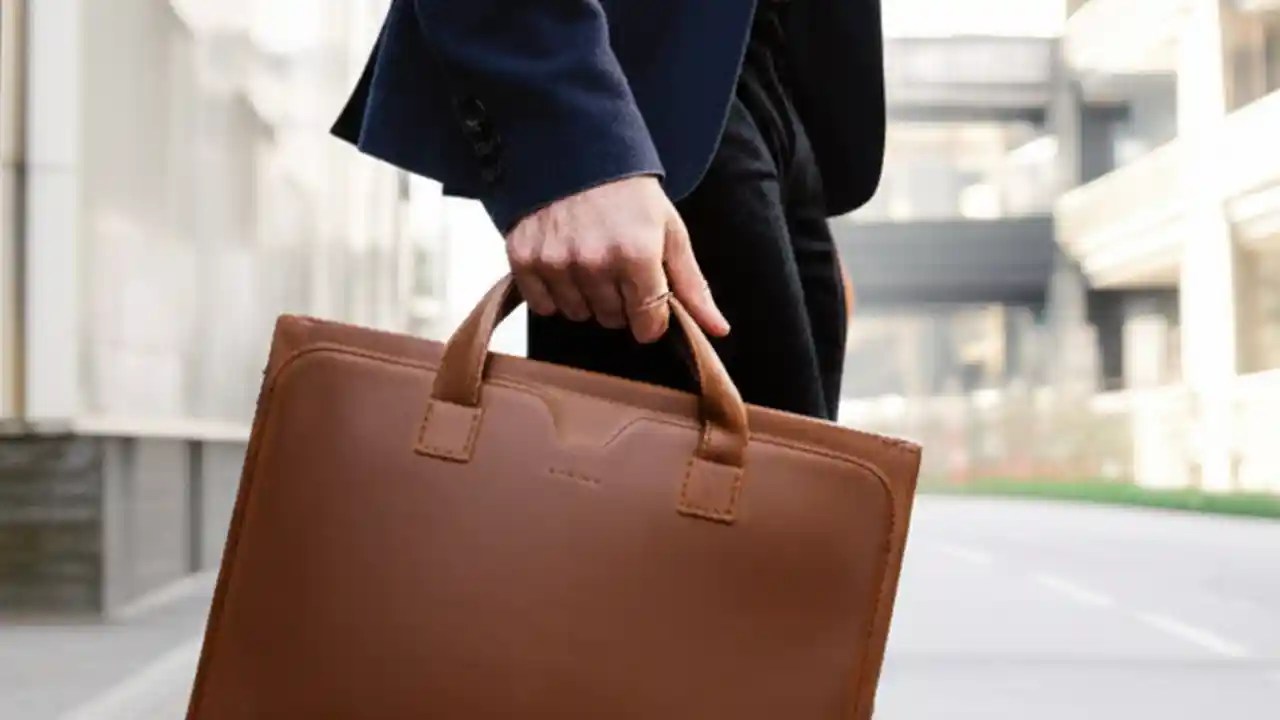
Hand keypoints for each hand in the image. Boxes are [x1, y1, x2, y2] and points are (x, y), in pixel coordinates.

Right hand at [505, 176, 729, 342]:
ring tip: (589, 261)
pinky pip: (543, 306)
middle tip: (618, 266)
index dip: (652, 319)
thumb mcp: (670, 231)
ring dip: (586, 298)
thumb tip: (718, 330)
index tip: (650, 303)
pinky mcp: (525, 259)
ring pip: (578, 314)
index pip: (648, 324)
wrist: (575, 148)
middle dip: (620, 301)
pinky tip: (563, 264)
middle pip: (612, 319)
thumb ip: (692, 285)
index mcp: (637, 255)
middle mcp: (595, 263)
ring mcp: (556, 262)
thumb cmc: (629, 192)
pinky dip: (554, 294)